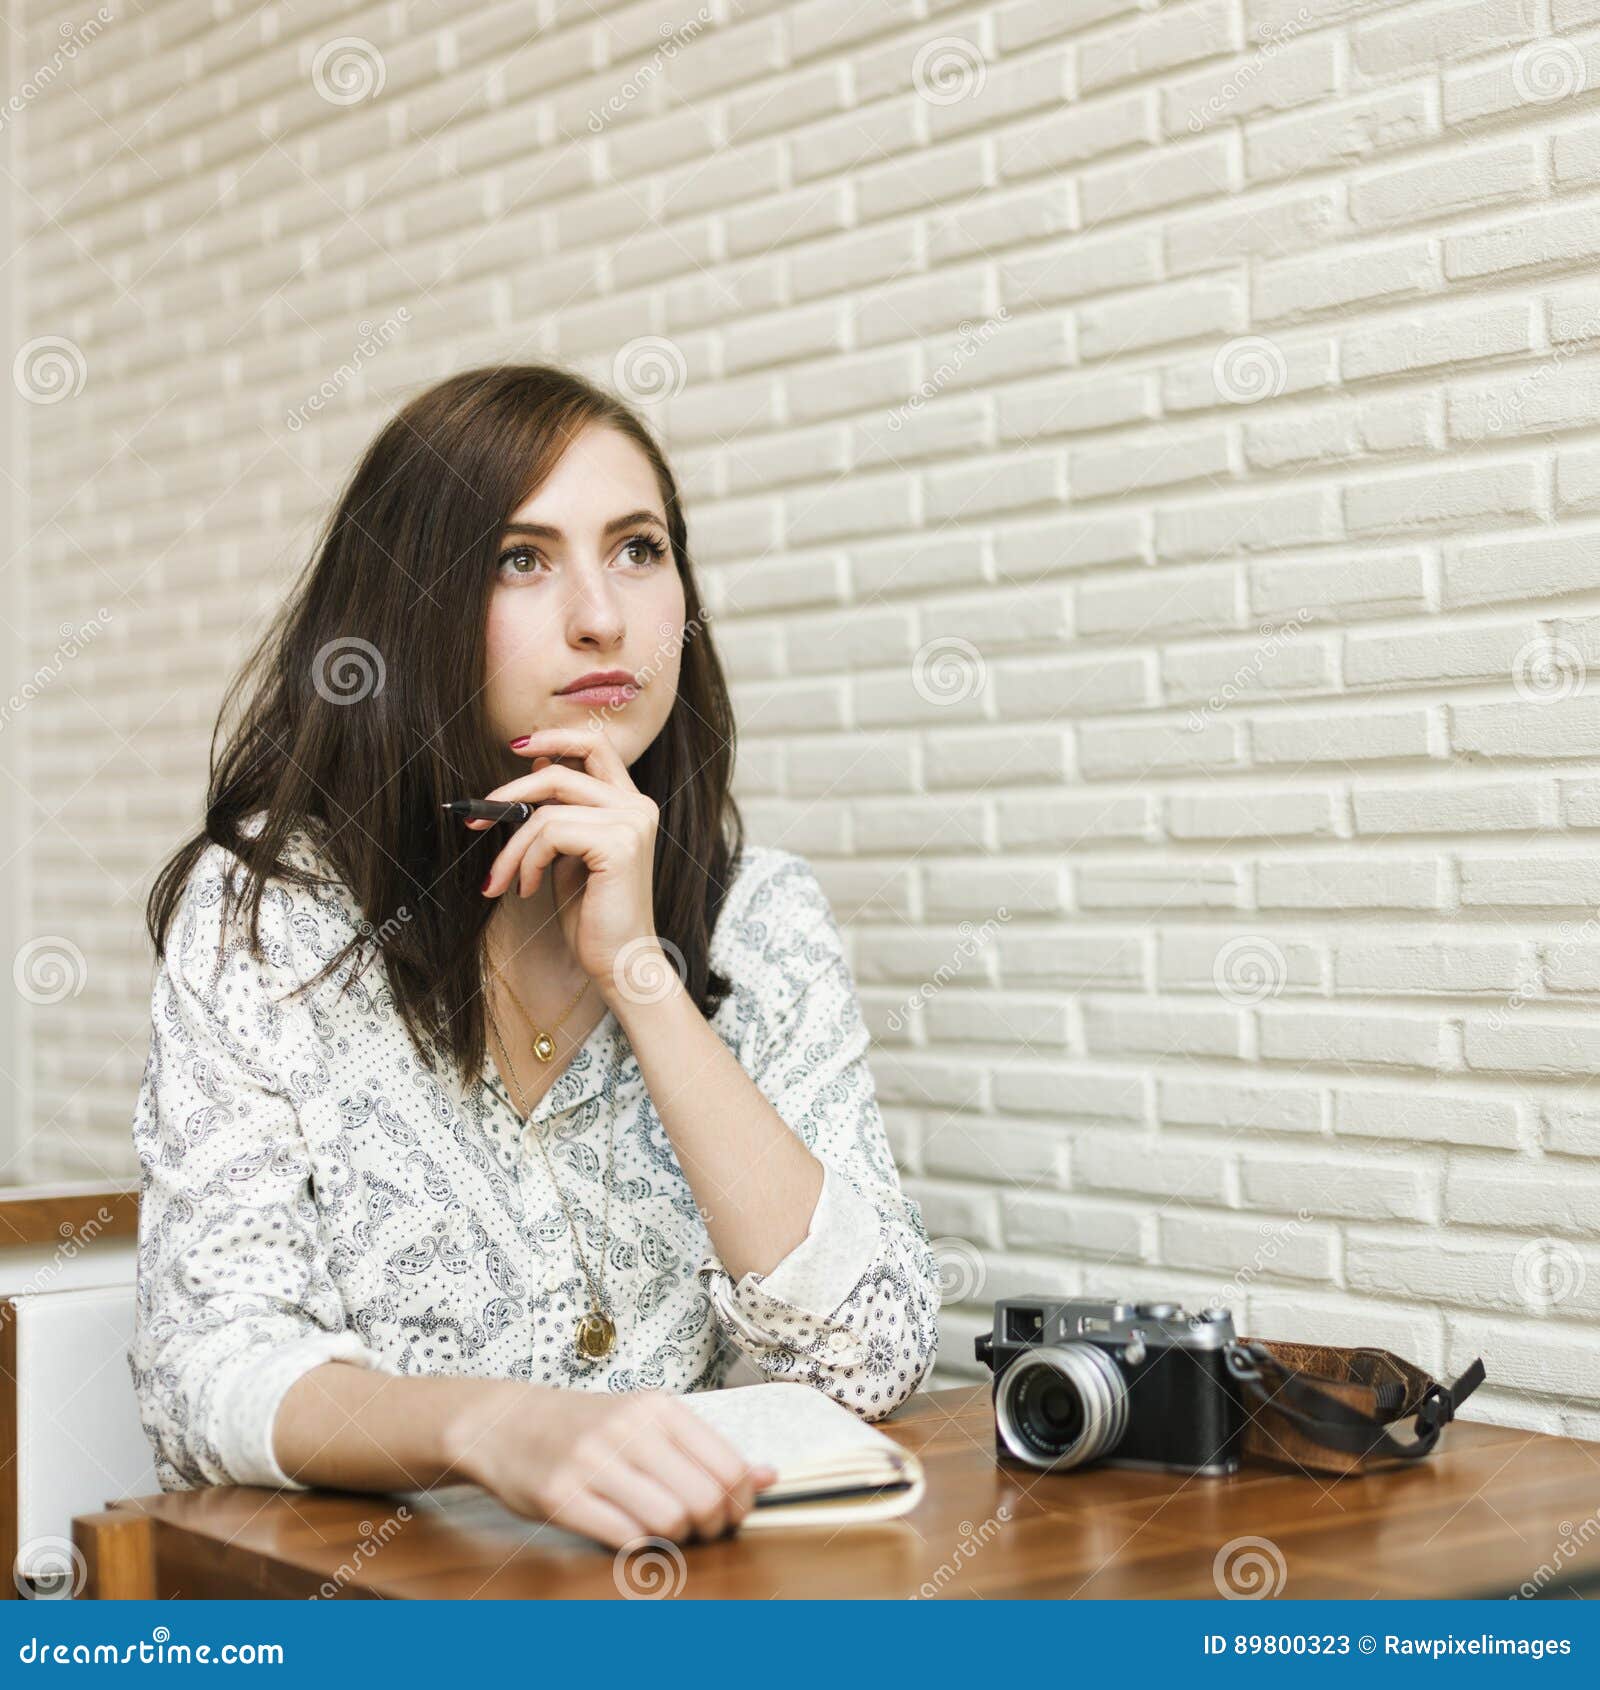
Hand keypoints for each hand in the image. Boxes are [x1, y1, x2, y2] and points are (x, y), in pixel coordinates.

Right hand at [446, 1381, 778, 1549]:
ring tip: (664, 1530)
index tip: (729, 1513)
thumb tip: (768, 1477)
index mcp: (658, 1408)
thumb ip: (706, 1450)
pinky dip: (638, 1546)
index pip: (728, 1466)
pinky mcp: (562, 1495)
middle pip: (703, 1500)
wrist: (508, 1424)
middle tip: (699, 1530)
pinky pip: (624, 1537)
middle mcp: (629, 1429)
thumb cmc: (589, 1427)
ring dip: (675, 1540)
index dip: (739, 1503)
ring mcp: (593, 1461)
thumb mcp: (648, 1422)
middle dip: (711, 1527)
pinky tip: (629, 1531)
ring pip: (668, 1521)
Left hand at [470, 724, 660, 987]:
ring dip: (511, 849)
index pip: (595, 745)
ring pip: (546, 810)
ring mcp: (631, 822)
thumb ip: (561, 812)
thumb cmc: (593, 915)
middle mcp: (637, 805)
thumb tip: (536, 765)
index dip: (554, 736)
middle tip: (475, 820)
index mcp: (630, 803)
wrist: (620, 961)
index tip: (515, 746)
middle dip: (510, 793)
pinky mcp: (618, 843)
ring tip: (504, 880)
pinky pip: (549, 834)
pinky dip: (526, 862)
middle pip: (560, 770)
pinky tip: (527, 889)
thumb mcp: (570, 854)